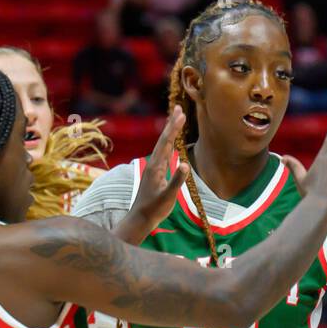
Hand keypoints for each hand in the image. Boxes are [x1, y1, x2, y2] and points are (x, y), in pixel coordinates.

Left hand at [129, 108, 189, 231]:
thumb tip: (186, 165)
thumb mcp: (168, 197)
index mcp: (156, 167)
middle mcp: (154, 164)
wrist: (140, 219)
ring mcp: (154, 169)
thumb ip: (177, 181)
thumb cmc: (155, 209)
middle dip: (171, 124)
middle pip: (164, 140)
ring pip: (163, 146)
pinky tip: (171, 144)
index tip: (181, 114)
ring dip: (170, 133)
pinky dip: (168, 145)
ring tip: (175, 120)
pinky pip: (163, 154)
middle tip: (178, 108)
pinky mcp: (155, 174)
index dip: (174, 128)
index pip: (167, 143)